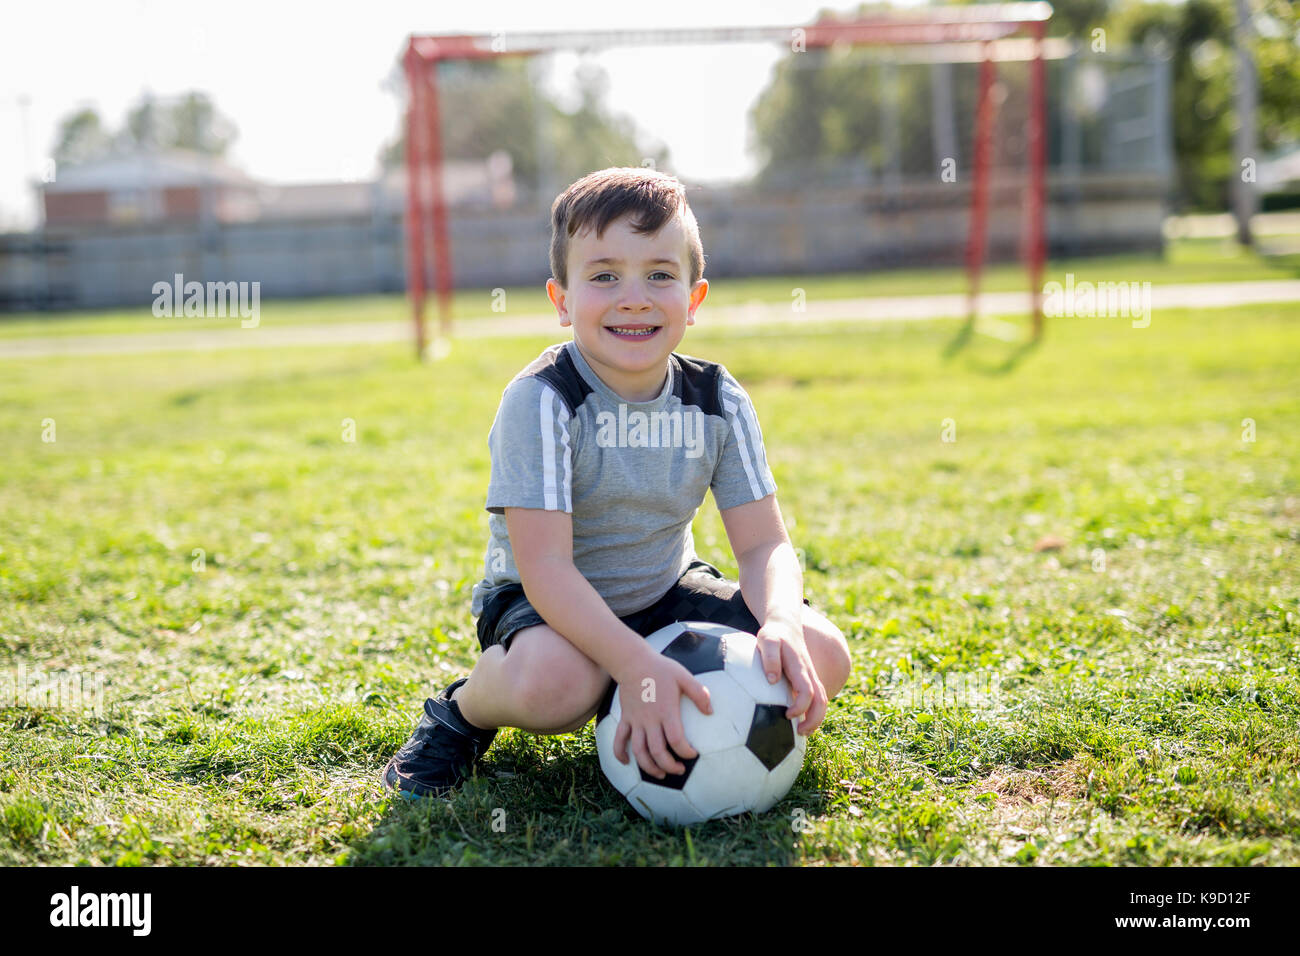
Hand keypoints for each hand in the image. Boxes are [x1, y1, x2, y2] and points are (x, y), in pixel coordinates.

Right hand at [612, 648, 712, 779]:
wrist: (632, 661)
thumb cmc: (661, 668)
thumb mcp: (684, 676)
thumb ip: (699, 694)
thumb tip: (710, 712)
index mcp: (666, 711)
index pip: (676, 739)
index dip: (685, 751)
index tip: (694, 754)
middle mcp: (650, 720)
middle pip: (657, 752)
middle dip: (669, 766)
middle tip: (679, 770)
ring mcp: (635, 721)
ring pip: (639, 751)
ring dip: (648, 767)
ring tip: (659, 774)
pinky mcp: (625, 718)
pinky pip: (619, 740)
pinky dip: (619, 753)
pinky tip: (626, 762)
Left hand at [755, 617, 826, 735]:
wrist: (785, 624)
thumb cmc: (774, 634)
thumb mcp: (766, 640)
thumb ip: (770, 658)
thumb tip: (772, 680)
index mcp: (800, 667)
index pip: (807, 692)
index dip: (800, 707)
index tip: (786, 715)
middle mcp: (809, 674)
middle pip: (821, 701)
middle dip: (814, 720)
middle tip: (800, 733)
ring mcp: (810, 676)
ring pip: (822, 701)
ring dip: (815, 719)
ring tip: (802, 732)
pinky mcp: (808, 678)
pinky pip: (816, 697)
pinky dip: (812, 712)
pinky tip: (799, 720)